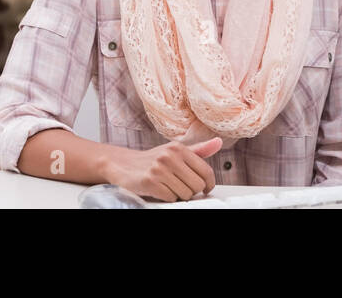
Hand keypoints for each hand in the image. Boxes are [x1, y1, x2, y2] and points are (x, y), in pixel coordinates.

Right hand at [102, 137, 221, 201]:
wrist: (123, 165)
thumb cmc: (153, 159)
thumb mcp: (175, 151)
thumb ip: (198, 150)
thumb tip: (219, 142)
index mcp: (179, 148)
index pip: (206, 171)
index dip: (209, 184)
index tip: (206, 189)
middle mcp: (170, 156)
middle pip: (197, 186)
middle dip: (191, 190)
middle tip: (181, 187)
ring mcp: (159, 169)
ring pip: (185, 194)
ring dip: (178, 195)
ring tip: (168, 186)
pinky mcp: (149, 182)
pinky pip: (170, 198)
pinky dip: (166, 198)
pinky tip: (160, 190)